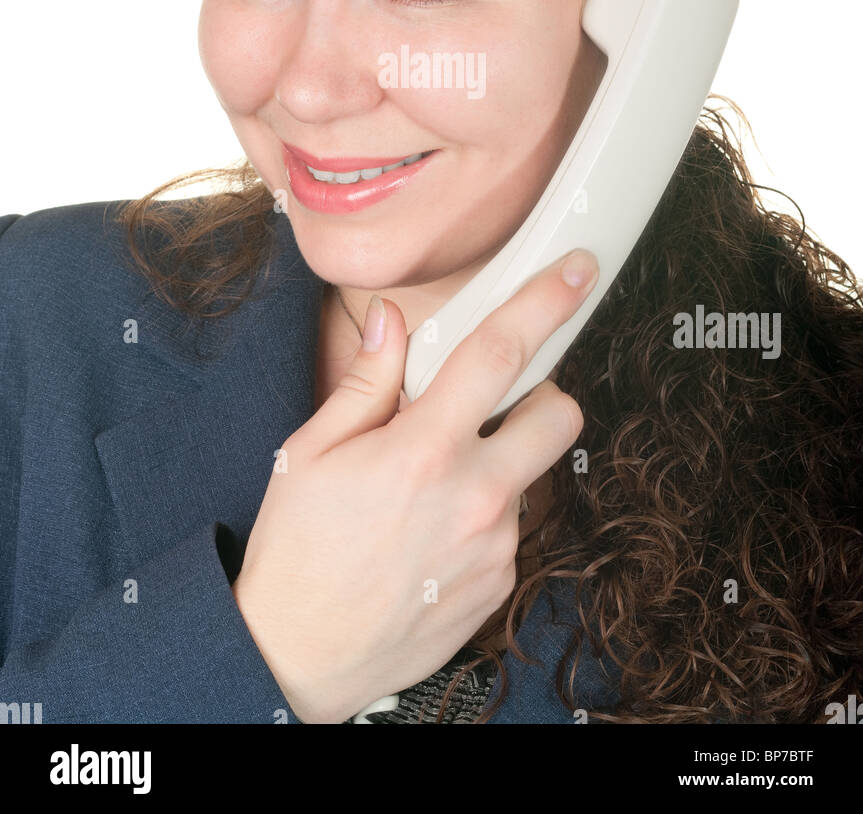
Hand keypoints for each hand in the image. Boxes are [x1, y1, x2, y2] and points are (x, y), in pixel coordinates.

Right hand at [231, 247, 598, 723]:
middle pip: (559, 416)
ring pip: (532, 474)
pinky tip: (432, 533)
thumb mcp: (309, 452)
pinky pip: (513, 527)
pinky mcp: (500, 585)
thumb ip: (366, 380)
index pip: (499, 356)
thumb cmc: (297, 550)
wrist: (295, 658)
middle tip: (492, 403)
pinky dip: (484, 515)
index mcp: (424, 452)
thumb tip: (394, 320)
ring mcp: (495, 547)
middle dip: (541, 394)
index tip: (574, 271)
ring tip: (431, 489)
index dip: (544, 303)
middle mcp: (474, 498)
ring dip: (500, 462)